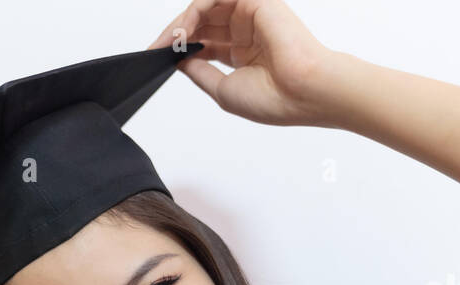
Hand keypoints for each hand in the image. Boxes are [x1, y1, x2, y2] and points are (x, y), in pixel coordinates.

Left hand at [148, 0, 336, 126]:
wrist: (303, 93)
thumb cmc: (273, 99)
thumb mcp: (222, 90)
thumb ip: (199, 71)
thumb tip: (178, 60)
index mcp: (244, 54)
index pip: (204, 43)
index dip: (180, 49)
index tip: (157, 59)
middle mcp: (247, 32)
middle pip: (201, 24)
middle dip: (175, 36)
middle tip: (156, 50)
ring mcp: (251, 15)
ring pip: (206, 9)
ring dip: (182, 24)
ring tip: (168, 43)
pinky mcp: (256, 2)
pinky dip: (195, 12)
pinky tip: (183, 30)